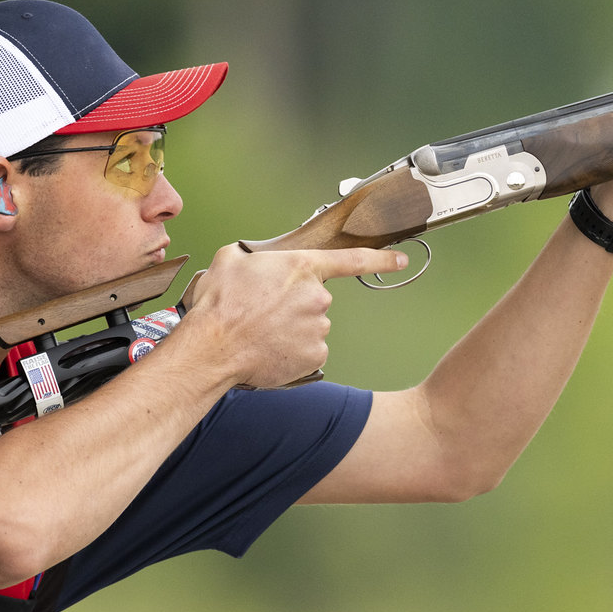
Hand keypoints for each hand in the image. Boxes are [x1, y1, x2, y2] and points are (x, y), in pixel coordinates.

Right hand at [172, 243, 406, 389]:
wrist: (212, 348)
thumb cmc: (218, 304)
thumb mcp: (231, 260)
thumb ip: (256, 256)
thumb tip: (257, 261)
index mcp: (302, 267)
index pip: (353, 259)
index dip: (381, 259)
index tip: (401, 260)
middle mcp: (317, 297)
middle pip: (316, 299)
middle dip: (294, 305)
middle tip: (263, 312)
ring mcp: (319, 328)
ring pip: (312, 326)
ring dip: (292, 328)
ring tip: (261, 332)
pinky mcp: (314, 355)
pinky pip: (309, 350)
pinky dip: (293, 351)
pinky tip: (270, 349)